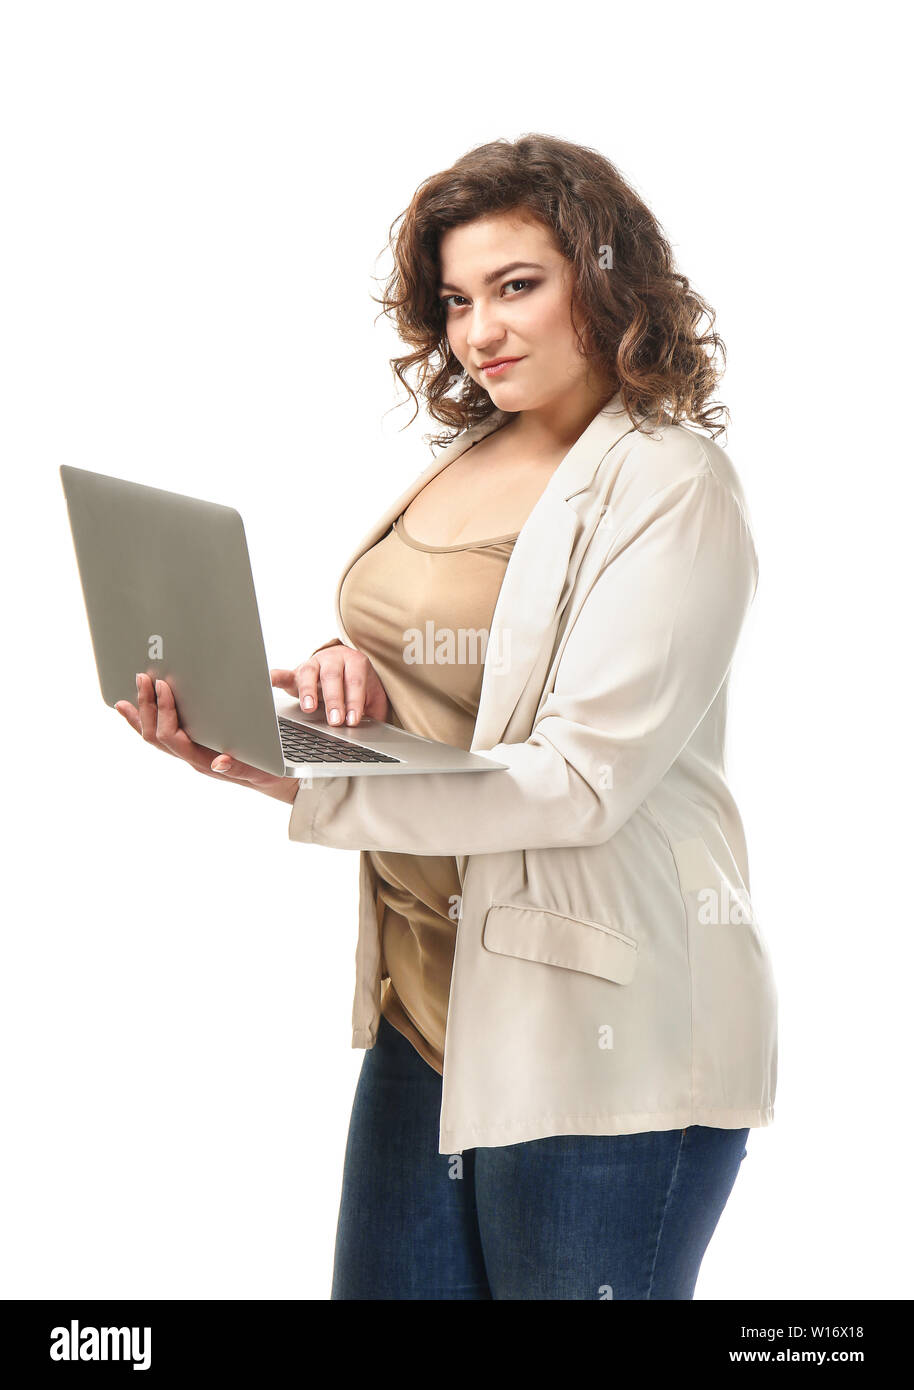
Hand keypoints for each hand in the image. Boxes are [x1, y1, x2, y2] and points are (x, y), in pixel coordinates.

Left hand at [115, 673, 299, 802]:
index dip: (164, 711)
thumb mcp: (258, 770)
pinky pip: (160, 736)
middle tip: (142, 679)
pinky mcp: (189, 745)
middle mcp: (189, 757)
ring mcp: (187, 752)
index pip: (172, 738)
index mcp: (202, 760)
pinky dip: (144, 721)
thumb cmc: (265, 770)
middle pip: (155, 735)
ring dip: (140, 713)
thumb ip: (238, 767)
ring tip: (128, 694)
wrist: (268, 777)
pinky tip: (135, 710)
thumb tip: (219, 761)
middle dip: (146, 706)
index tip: (163, 687)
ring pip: (153, 736)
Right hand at [271, 643, 389, 727]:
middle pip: (332, 677)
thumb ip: (375, 712)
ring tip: (309, 708)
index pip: (355, 681)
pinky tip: (269, 680)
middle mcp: (333, 659)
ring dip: (308, 691)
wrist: (345, 666)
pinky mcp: (296, 673)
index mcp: (355, 662)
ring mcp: (314, 664)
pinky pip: (284, 674)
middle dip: (334, 700)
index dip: (354, 700)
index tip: (352, 720)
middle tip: (335, 720)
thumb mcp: (372, 697)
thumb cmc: (359, 686)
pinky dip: (276, 677)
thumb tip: (377, 732)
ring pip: (309, 673)